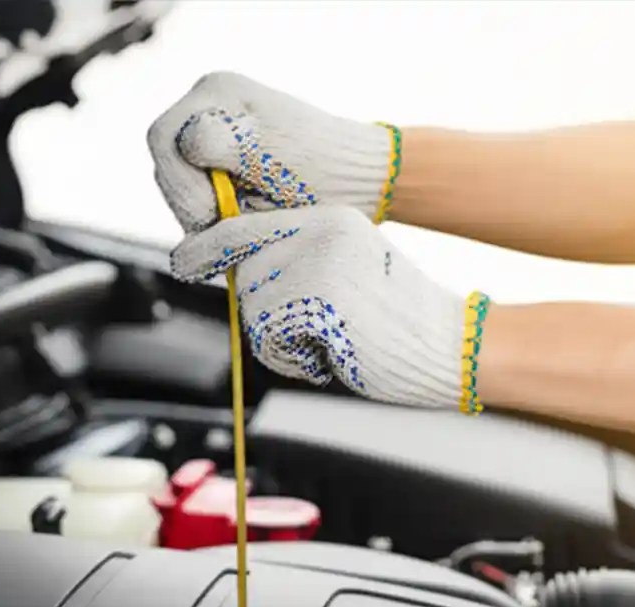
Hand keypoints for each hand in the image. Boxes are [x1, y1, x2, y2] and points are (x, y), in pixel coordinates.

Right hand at [148, 72, 398, 232]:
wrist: (356, 183)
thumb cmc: (322, 167)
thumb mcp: (268, 154)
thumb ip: (221, 143)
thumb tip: (185, 142)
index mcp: (216, 93)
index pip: (163, 139)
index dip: (182, 181)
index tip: (218, 210)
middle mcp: (206, 112)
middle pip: (164, 167)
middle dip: (190, 203)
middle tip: (225, 223)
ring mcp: (209, 144)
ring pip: (175, 190)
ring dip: (201, 214)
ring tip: (241, 221)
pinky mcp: (216, 174)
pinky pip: (191, 203)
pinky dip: (211, 220)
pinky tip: (240, 222)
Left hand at [171, 205, 464, 407]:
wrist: (450, 346)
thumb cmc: (399, 321)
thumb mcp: (348, 271)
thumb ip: (297, 262)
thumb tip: (234, 276)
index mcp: (329, 218)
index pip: (246, 224)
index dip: (208, 246)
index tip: (184, 260)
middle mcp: (319, 232)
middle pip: (245, 271)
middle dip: (261, 311)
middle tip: (309, 334)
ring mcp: (316, 264)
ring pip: (253, 309)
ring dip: (279, 341)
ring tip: (330, 343)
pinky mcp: (314, 302)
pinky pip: (269, 338)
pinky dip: (292, 359)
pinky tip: (332, 357)